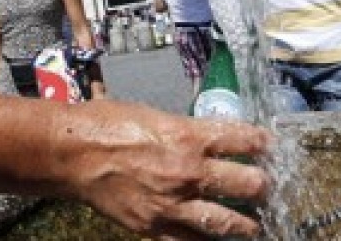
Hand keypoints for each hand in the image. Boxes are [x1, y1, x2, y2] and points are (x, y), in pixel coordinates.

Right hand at [54, 101, 269, 239]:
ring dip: (246, 224)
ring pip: (226, 221)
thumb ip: (185, 129)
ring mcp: (174, 204)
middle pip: (246, 183)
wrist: (73, 154)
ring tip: (255, 226)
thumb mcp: (154, 114)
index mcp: (189, 136)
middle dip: (262, 186)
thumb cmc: (107, 125)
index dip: (261, 143)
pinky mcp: (155, 226)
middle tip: (267, 186)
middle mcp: (188, 172)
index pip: (242, 139)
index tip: (268, 145)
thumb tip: (208, 135)